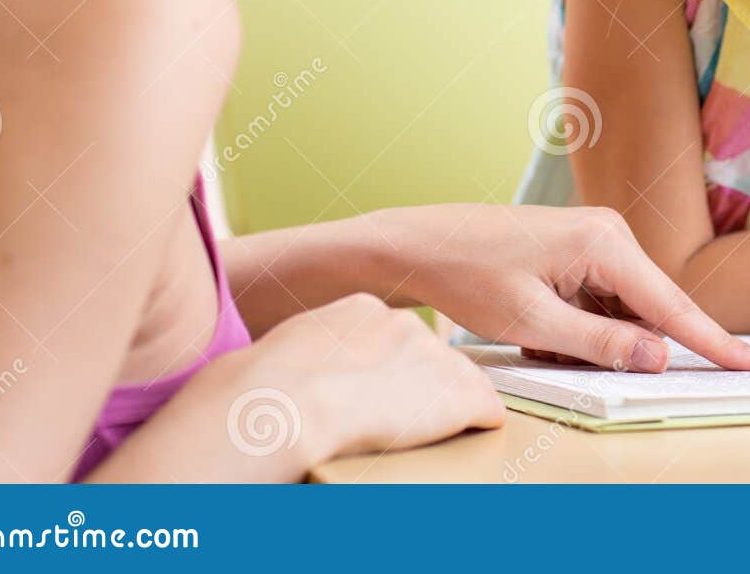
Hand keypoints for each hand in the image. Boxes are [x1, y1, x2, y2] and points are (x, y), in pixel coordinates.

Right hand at [222, 293, 505, 467]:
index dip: (389, 370)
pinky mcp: (463, 394)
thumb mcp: (288, 350)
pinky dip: (478, 426)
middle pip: (430, 357)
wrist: (285, 404)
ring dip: (445, 408)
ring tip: (418, 436)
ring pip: (459, 382)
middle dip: (419, 385)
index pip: (396, 337)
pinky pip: (486, 409)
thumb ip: (313, 352)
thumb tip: (302, 377)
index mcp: (364, 310)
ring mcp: (437, 357)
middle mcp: (408, 324)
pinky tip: (464, 438)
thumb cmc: (262, 390)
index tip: (377, 391)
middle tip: (395, 416)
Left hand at [382, 203, 749, 372]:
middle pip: (648, 311)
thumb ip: (600, 345)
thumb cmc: (468, 276)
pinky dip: (575, 327)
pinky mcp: (581, 250)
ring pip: (621, 313)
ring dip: (588, 339)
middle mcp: (610, 233)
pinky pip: (599, 303)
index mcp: (605, 243)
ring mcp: (596, 239)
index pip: (673, 307)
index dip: (717, 344)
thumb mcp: (532, 324)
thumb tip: (660, 357)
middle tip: (553, 346)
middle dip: (617, 346)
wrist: (419, 244)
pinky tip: (534, 323)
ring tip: (532, 332)